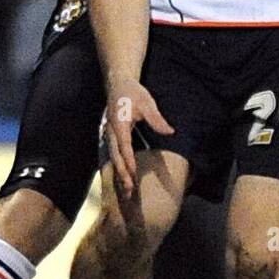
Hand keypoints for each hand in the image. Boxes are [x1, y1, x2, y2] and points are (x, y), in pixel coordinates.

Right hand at [103, 78, 172, 195]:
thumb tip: (170, 132)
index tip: (133, 174)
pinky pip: (112, 157)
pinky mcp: (110, 139)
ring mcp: (108, 136)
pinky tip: (122, 182)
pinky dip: (117, 170)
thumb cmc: (133, 93)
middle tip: (129, 191)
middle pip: (115, 157)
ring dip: (118, 176)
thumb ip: (156, 118)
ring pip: (112, 159)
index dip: (128, 161)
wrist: (117, 84)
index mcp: (118, 123)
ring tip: (126, 193)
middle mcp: (110, 132)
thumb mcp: (147, 102)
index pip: (123, 146)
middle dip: (122, 175)